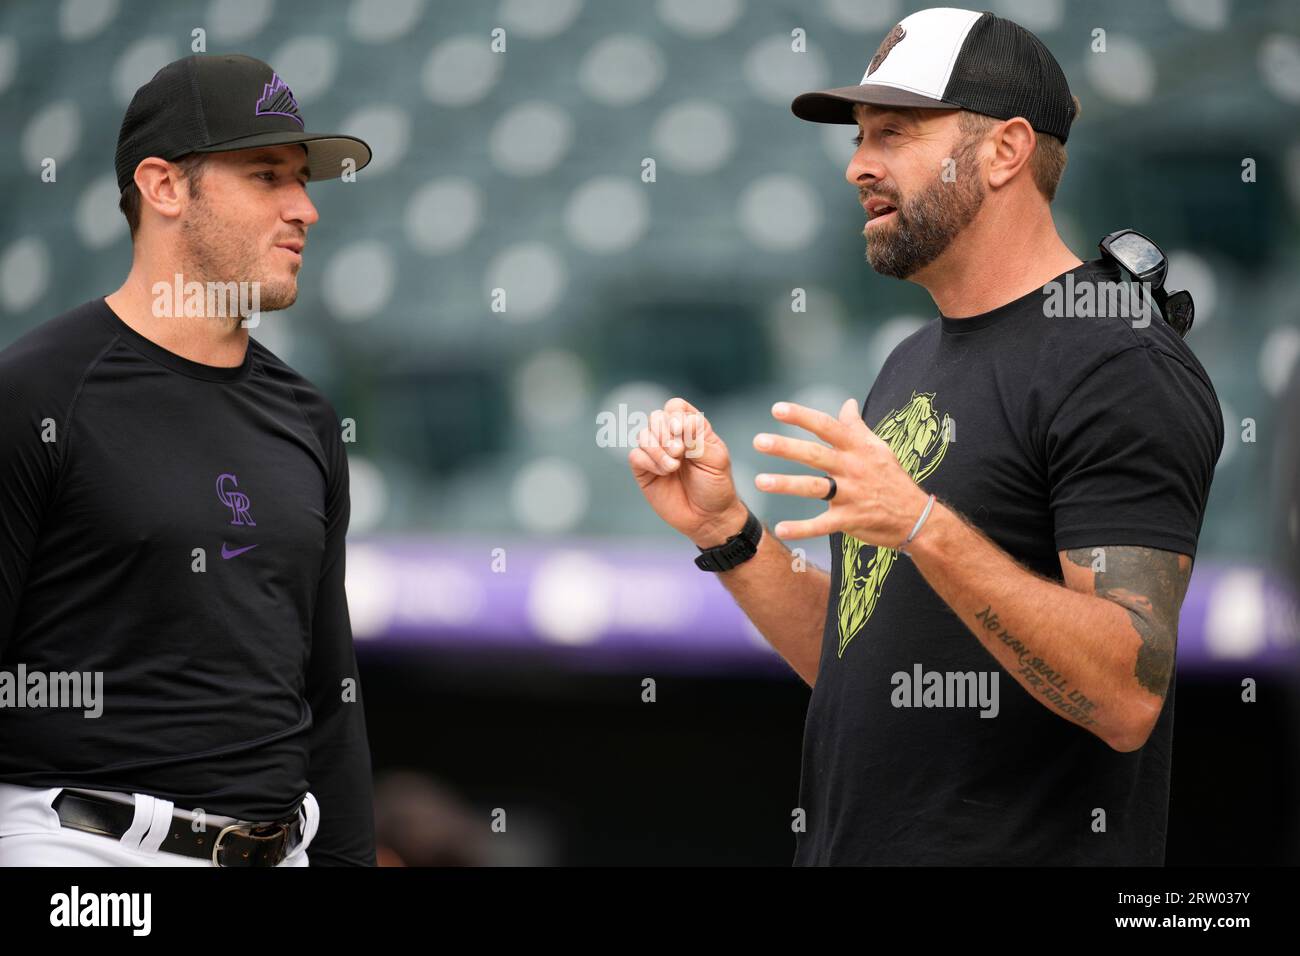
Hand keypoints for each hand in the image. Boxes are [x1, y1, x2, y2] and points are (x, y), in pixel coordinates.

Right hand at [628, 397, 747, 546]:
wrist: (708, 517)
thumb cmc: (716, 486)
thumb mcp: (716, 459)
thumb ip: (697, 439)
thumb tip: (677, 423)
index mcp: (692, 430)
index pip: (676, 407)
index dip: (675, 415)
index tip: (680, 431)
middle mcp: (672, 438)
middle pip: (656, 417)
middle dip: (665, 432)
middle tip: (679, 452)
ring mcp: (657, 454)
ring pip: (643, 435)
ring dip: (657, 448)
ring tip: (673, 466)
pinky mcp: (645, 471)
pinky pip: (636, 456)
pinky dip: (649, 461)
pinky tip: (664, 473)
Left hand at [752, 398, 930, 545]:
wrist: (917, 517)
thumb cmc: (891, 478)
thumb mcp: (878, 448)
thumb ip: (857, 427)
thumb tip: (848, 403)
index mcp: (857, 448)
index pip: (826, 427)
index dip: (802, 417)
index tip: (777, 409)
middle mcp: (852, 468)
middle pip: (815, 454)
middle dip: (786, 447)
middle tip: (759, 441)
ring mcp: (851, 494)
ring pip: (814, 487)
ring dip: (786, 484)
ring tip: (760, 481)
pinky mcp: (850, 519)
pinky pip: (822, 524)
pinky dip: (802, 528)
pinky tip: (781, 528)